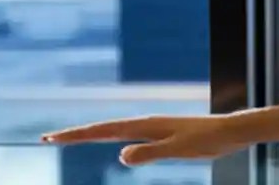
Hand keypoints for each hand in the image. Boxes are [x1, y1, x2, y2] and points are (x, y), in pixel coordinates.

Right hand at [41, 115, 248, 165]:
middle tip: (47, 138)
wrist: (231, 131)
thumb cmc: (208, 140)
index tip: (51, 138)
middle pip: (103, 128)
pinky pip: (127, 133)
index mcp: (146, 126)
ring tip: (69, 138)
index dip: (77, 135)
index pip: (103, 131)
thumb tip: (120, 155)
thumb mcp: (178, 150)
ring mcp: (152, 127)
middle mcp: (146, 123)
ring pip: (113, 129)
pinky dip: (110, 135)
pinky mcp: (160, 133)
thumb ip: (151, 153)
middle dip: (75, 133)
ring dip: (90, 133)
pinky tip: (110, 139)